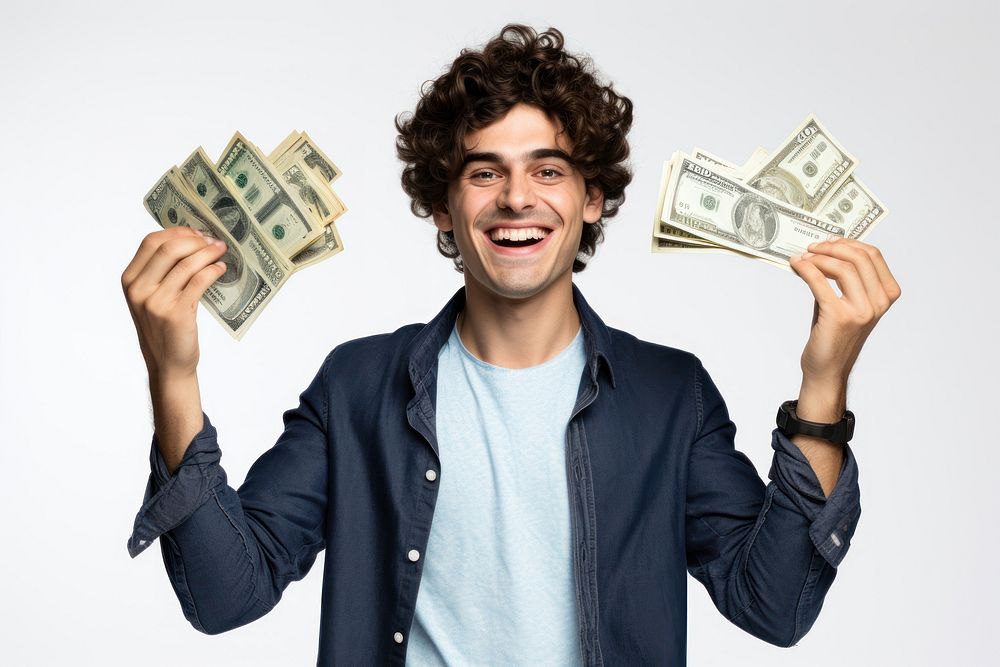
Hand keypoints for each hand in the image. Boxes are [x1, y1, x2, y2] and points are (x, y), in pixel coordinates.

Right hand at [121, 226, 228, 378]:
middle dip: (195, 240)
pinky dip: (213, 270)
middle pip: (169, 248)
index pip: (151, 242)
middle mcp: (139, 289)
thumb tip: (190, 240)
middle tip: (214, 242)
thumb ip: (160, 272)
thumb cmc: (163, 327)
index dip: (177, 232)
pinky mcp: (177, 313)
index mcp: (129, 280)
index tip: (197, 233)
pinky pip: (199, 281)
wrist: (168, 363)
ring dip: (208, 253)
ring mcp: (156, 301)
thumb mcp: (151, 297)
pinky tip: (221, 269)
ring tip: (221, 251)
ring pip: (187, 263)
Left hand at [789, 237, 901, 385]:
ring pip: (842, 267)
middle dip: (832, 247)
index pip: (873, 255)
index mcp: (887, 295)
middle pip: (859, 257)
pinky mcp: (839, 316)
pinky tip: (797, 266)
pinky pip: (820, 282)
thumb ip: (844, 277)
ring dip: (818, 257)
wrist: (827, 368)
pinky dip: (806, 269)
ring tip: (803, 258)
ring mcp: (861, 310)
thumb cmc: (835, 333)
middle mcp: (879, 302)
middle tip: (812, 248)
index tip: (828, 242)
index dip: (849, 243)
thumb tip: (824, 249)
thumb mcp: (848, 301)